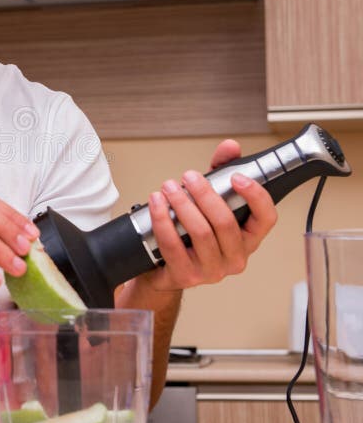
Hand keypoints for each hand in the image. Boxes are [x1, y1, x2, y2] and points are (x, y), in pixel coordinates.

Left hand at [143, 139, 277, 290]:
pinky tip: (156, 204)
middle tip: (188, 177)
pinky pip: (173, 246)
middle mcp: (235, 257)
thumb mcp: (208, 200)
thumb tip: (230, 146)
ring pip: (201, 233)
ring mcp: (212, 270)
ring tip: (168, 187)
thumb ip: (220, 171)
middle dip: (205, 194)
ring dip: (182, 205)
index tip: (236, 176)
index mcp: (248, 238)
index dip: (255, 196)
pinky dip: (162, 221)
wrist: (164, 268)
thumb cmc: (191, 233)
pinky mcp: (186, 276)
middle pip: (225, 222)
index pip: (266, 218)